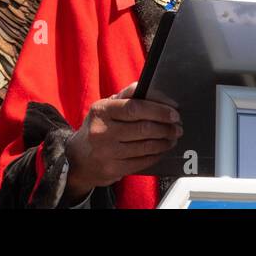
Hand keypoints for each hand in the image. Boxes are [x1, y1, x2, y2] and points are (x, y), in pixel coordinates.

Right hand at [60, 82, 181, 204]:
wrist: (78, 158)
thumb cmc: (98, 127)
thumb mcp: (105, 108)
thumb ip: (126, 96)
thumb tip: (147, 87)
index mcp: (101, 110)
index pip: (134, 108)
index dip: (157, 110)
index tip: (173, 113)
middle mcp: (102, 131)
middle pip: (143, 128)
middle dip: (165, 128)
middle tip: (177, 127)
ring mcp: (107, 152)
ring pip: (145, 147)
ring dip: (164, 142)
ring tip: (172, 137)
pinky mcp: (113, 169)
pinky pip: (142, 162)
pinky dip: (156, 155)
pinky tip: (161, 150)